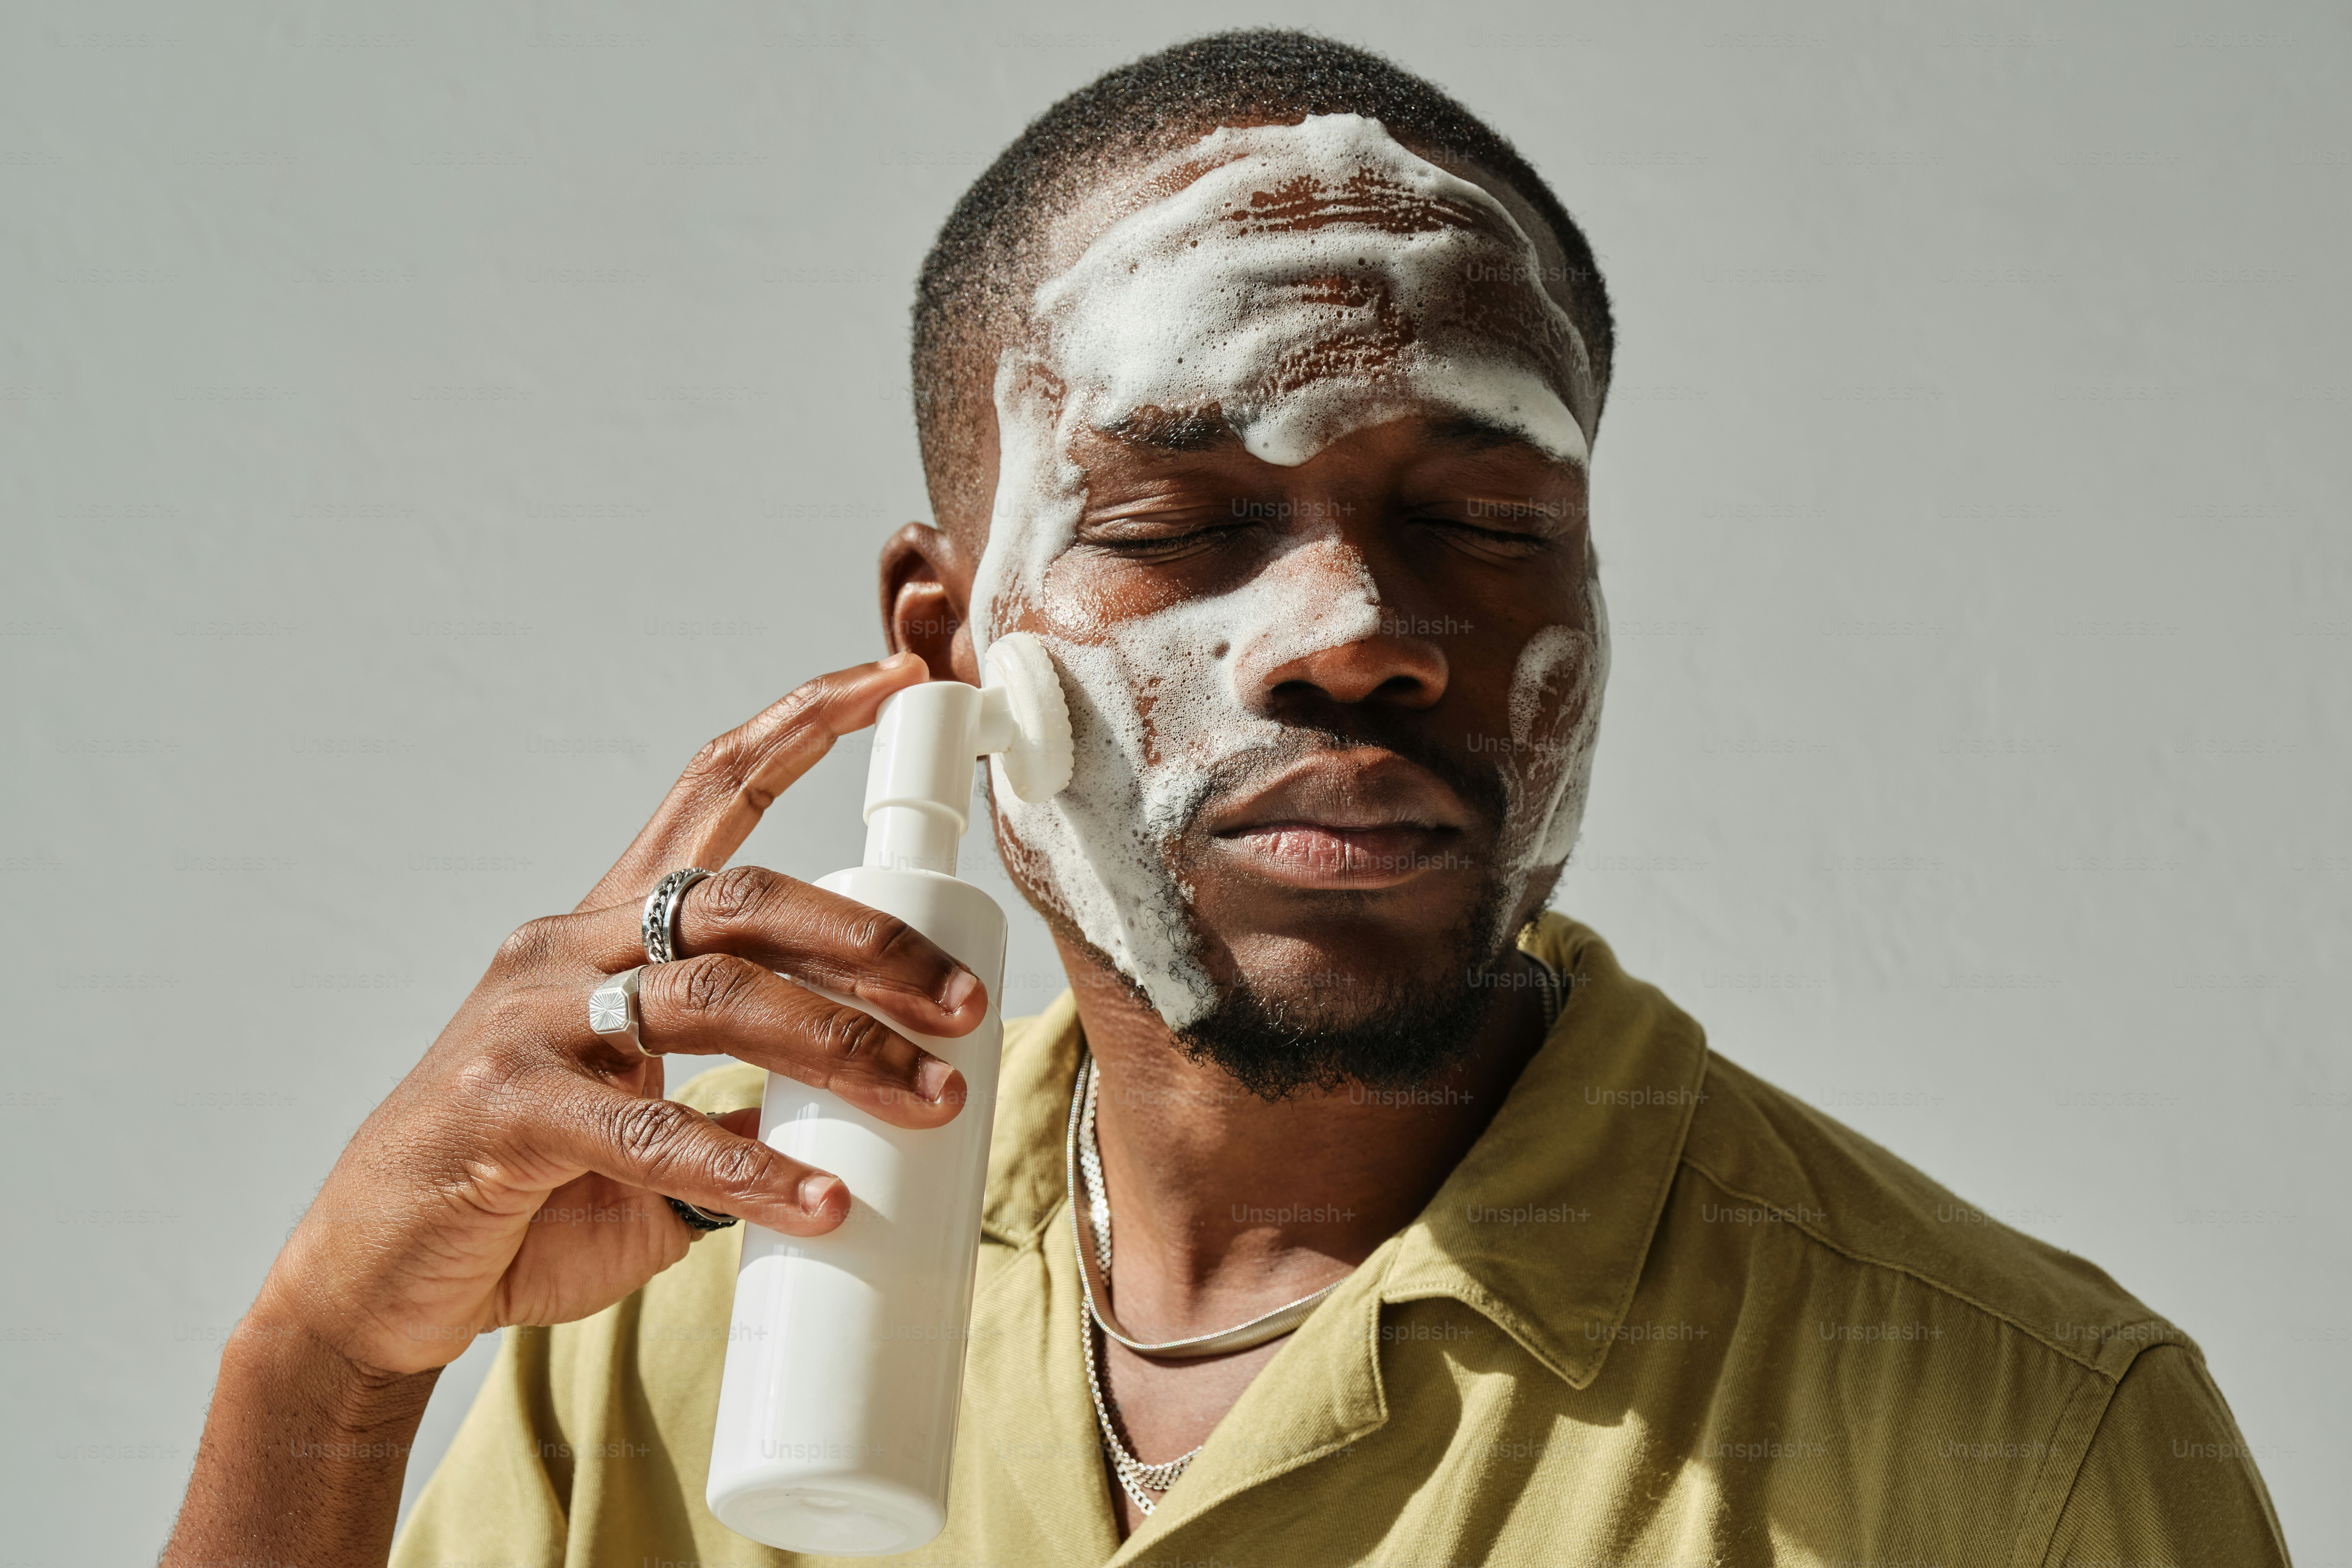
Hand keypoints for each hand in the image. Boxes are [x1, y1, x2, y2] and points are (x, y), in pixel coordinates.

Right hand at [256, 650, 984, 1376]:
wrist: (376, 1280)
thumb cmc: (523, 1197)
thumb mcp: (640, 1130)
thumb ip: (732, 1112)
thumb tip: (846, 1140)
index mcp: (607, 930)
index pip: (711, 791)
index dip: (802, 724)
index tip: (896, 676)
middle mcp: (568, 952)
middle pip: (742, 899)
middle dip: (868, 939)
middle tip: (967, 1002)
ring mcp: (531, 1027)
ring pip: (716, 997)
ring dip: (841, 1046)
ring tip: (932, 1098)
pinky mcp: (508, 1116)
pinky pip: (655, 1131)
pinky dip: (753, 1167)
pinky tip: (825, 1204)